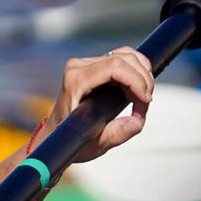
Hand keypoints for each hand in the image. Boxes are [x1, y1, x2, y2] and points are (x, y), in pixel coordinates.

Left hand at [44, 48, 154, 162]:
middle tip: (145, 104)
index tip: (145, 101)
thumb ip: (116, 134)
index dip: (137, 81)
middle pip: (124, 58)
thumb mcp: (94, 144)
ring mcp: (85, 64)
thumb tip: (137, 122)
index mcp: (75, 81)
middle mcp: (78, 67)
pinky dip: (136, 72)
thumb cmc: (70, 140)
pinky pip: (121, 59)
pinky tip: (139, 89)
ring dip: (142, 74)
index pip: (115, 67)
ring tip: (144, 98)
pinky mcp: (93, 66)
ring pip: (125, 55)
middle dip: (142, 80)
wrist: (55, 135)